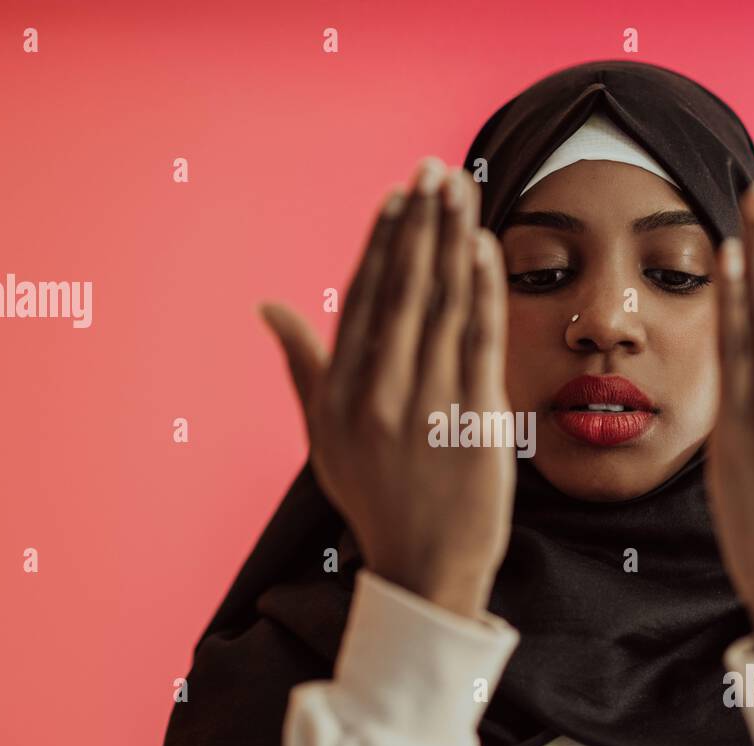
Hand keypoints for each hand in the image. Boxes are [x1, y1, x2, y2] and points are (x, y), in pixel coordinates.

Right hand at [260, 157, 513, 619]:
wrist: (425, 567)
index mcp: (338, 395)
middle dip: (420, 224)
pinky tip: (485, 248)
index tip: (398, 197)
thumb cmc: (375, 498)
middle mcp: (376, 396)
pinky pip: (479, 340)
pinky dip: (483, 290)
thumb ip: (302, 366)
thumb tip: (268, 306)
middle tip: (434, 171)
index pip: (361, 299)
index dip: (382, 243)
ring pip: (441, 305)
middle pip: (401, 290)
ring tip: (461, 192)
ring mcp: (427, 408)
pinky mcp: (474, 421)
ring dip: (453, 240)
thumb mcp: (323, 437)